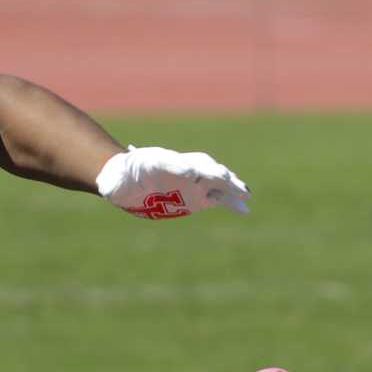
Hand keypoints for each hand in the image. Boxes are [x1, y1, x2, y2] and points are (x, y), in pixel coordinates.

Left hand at [94, 146, 249, 218]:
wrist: (124, 181)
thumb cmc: (133, 169)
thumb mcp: (144, 165)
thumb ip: (165, 166)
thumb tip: (189, 171)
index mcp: (180, 161)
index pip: (200, 165)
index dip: (209, 171)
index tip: (220, 179)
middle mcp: (191, 172)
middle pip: (215, 175)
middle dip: (229, 182)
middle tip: (241, 191)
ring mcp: (196, 186)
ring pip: (221, 187)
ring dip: (234, 192)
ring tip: (247, 199)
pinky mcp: (196, 200)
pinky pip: (218, 200)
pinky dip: (231, 204)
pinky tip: (244, 210)